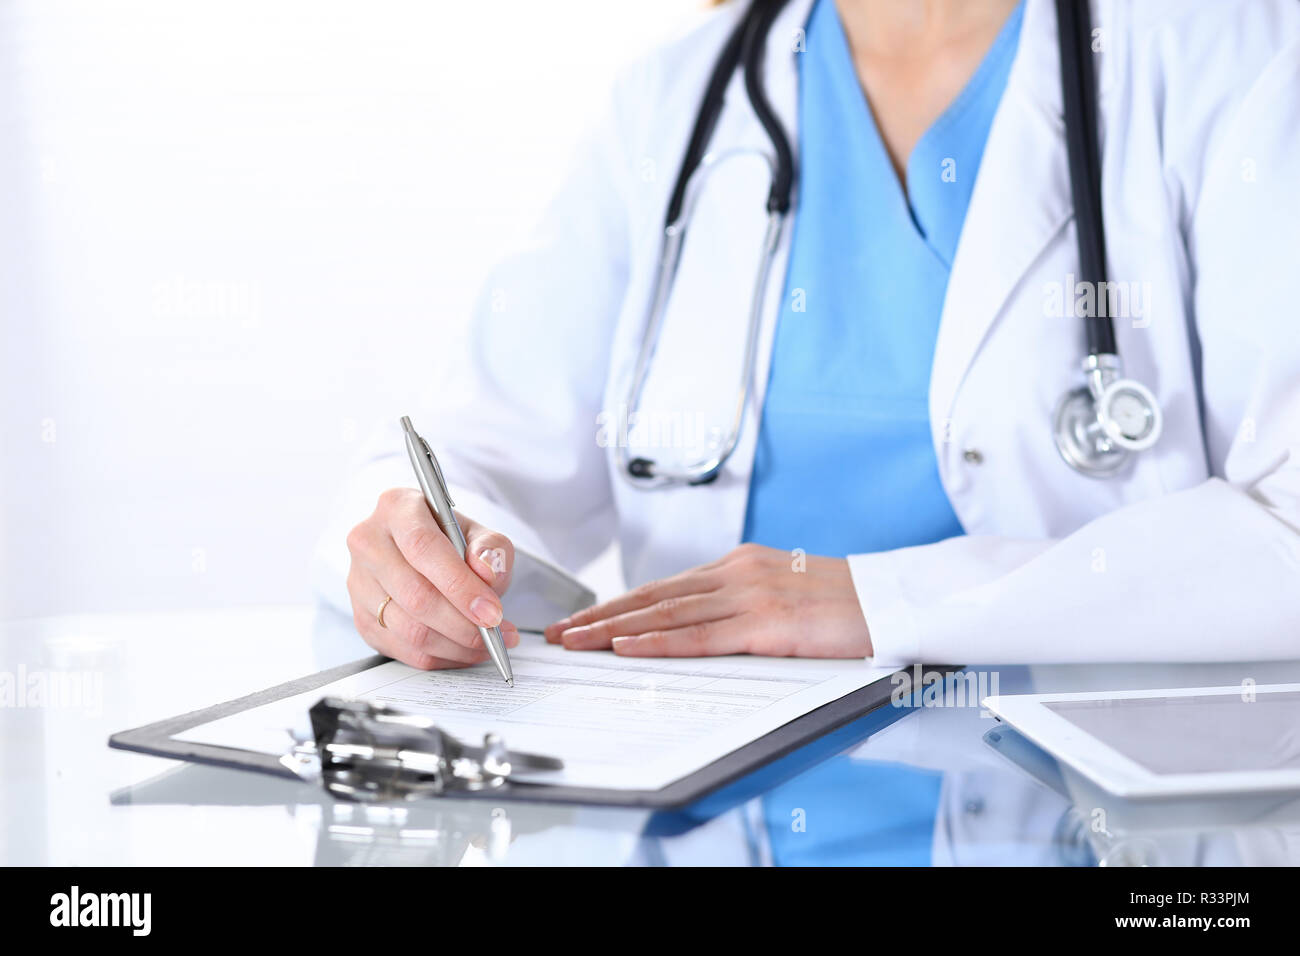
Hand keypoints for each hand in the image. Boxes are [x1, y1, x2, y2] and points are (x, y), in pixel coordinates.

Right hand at [346, 488, 520, 668]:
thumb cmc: (452, 541)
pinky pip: (403, 650)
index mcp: (396, 507)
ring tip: (489, 643)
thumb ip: (492, 549)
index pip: (423, 548)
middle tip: (497, 633)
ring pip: (409, 629)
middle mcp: (368, 543)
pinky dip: (441, 657)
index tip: (492, 612)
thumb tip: (486, 573)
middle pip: (415, 595)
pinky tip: (465, 650)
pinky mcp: (361, 618)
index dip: (460, 585)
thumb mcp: (480, 534)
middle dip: (463, 623)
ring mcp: (358, 583)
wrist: (425, 553)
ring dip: (456, 645)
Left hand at [544, 543, 871, 657]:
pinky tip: (628, 648)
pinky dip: (658, 642)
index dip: (617, 605)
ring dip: (613, 629)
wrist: (893, 601)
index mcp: (738, 565)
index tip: (582, 620)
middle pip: (652, 597)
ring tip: (576, 642)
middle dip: (599, 616)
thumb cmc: (843, 605)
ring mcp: (750, 595)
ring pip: (666, 614)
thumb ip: (739, 604)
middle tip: (559, 633)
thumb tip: (698, 625)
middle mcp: (736, 573)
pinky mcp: (767, 623)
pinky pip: (701, 636)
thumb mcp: (782, 593)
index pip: (663, 588)